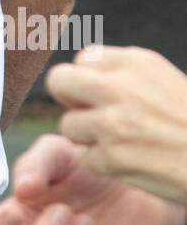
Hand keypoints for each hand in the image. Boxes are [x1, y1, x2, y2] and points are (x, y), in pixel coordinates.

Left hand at [48, 45, 186, 206]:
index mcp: (136, 62)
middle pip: (59, 81)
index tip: (103, 95)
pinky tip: (133, 162)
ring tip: (121, 142)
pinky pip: (88, 158)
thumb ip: (125, 73)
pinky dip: (106, 165)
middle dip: (71, 99)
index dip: (89, 80)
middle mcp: (120, 86)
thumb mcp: (165, 81)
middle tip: (92, 114)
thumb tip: (83, 69)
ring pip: (69, 125)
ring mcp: (113, 122)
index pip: (83, 59)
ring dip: (89, 138)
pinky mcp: (112, 157)